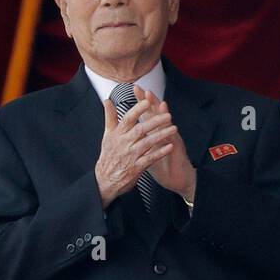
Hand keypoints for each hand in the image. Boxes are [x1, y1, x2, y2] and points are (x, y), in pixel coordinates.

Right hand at [95, 90, 178, 207]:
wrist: (105, 179)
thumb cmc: (109, 154)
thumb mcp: (107, 135)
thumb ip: (110, 116)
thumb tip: (107, 100)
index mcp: (118, 134)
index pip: (128, 119)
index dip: (137, 110)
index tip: (147, 101)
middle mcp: (124, 143)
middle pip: (140, 130)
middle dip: (155, 121)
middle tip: (168, 115)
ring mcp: (131, 155)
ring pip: (148, 143)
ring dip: (162, 135)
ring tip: (174, 128)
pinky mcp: (137, 167)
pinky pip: (151, 158)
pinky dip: (161, 152)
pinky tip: (170, 146)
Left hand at [135, 86, 196, 202]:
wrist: (176, 179)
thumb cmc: (162, 165)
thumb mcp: (147, 151)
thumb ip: (138, 140)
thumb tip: (127, 132)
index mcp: (155, 132)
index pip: (147, 113)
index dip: (141, 102)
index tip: (134, 90)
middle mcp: (164, 132)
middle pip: (156, 113)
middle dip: (150, 101)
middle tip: (144, 89)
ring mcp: (171, 138)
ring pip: (166, 123)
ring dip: (162, 113)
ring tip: (158, 102)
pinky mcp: (177, 148)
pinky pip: (173, 138)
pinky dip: (170, 131)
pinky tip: (169, 123)